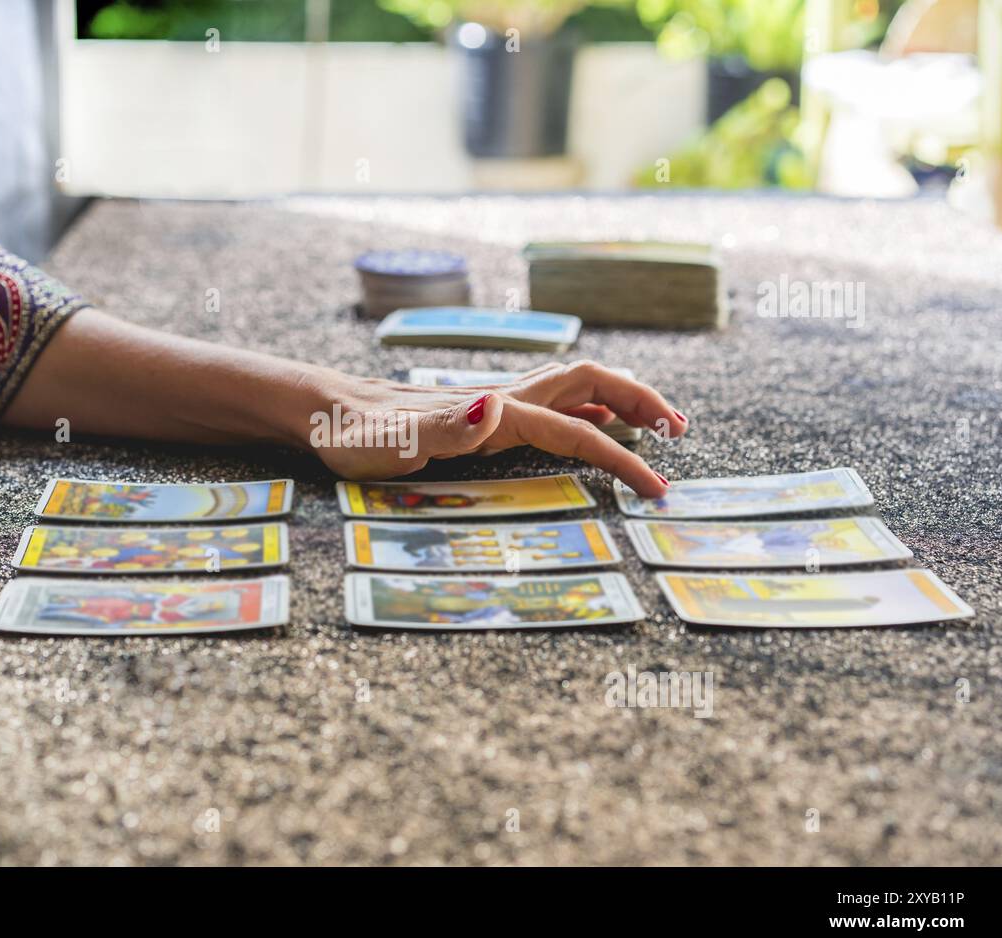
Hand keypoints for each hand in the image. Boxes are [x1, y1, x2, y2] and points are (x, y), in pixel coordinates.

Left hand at [305, 361, 686, 495]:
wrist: (322, 410)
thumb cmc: (351, 433)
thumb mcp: (390, 440)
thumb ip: (443, 424)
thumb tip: (496, 405)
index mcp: (493, 412)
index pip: (575, 432)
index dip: (621, 459)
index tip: (657, 489)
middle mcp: (501, 400)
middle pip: (590, 383)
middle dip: (640, 401)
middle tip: (680, 433)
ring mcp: (492, 403)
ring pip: (573, 389)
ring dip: (619, 401)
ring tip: (655, 425)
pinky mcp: (479, 412)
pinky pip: (548, 404)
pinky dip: (584, 411)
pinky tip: (590, 426)